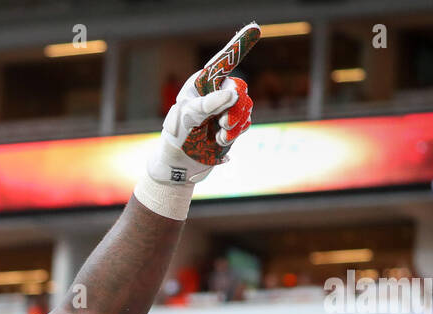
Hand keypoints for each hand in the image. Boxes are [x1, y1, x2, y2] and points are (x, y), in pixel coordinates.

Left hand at [147, 23, 258, 185]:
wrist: (178, 166)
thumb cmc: (177, 135)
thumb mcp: (188, 116)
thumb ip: (209, 103)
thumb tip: (232, 94)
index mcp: (202, 84)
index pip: (223, 61)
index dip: (240, 44)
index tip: (255, 28)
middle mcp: (215, 93)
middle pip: (240, 89)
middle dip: (235, 107)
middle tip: (222, 123)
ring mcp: (225, 110)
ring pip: (246, 107)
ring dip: (234, 123)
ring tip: (218, 134)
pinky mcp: (232, 126)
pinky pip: (245, 123)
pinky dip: (235, 134)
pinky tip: (220, 142)